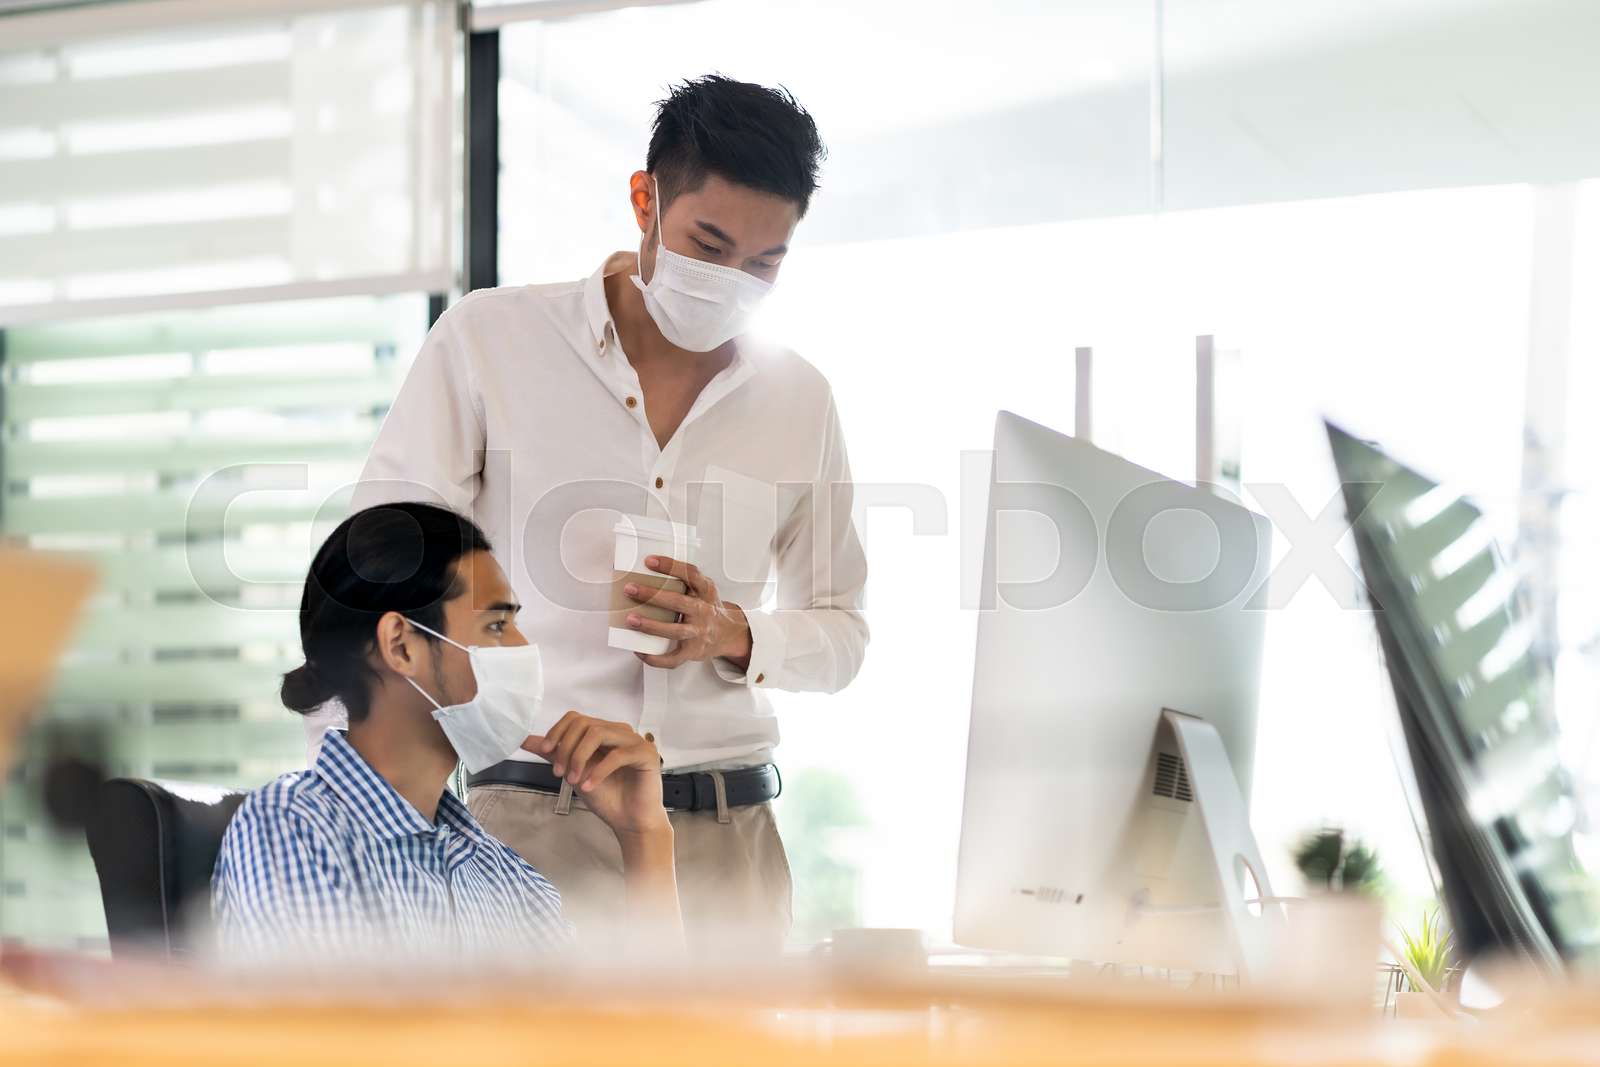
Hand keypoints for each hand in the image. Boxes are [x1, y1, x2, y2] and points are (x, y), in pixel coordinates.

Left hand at [522, 712, 668, 838]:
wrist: (629, 821)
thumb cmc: (607, 796)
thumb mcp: (573, 772)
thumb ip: (554, 754)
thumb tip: (525, 740)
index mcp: (604, 732)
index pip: (576, 718)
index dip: (557, 731)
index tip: (545, 751)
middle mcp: (619, 732)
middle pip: (584, 724)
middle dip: (566, 747)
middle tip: (559, 773)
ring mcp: (635, 741)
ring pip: (598, 733)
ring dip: (579, 757)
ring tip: (573, 781)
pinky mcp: (646, 755)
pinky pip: (617, 755)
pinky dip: (598, 771)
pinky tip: (588, 786)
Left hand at [624, 555, 751, 669]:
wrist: (728, 634)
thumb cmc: (708, 608)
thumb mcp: (703, 590)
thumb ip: (684, 581)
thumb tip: (646, 572)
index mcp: (705, 591)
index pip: (690, 574)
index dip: (670, 566)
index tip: (650, 561)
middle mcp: (703, 611)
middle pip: (678, 602)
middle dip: (652, 595)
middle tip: (630, 589)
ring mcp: (699, 632)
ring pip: (675, 630)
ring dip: (651, 626)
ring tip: (631, 619)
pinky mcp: (693, 651)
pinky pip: (674, 659)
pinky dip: (656, 658)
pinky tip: (641, 651)